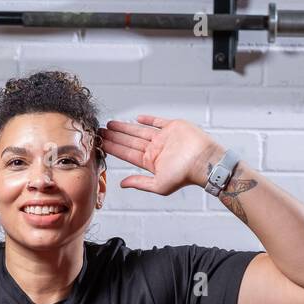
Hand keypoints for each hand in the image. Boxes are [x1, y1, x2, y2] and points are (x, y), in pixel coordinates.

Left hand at [100, 115, 221, 194]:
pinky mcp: (173, 127)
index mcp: (150, 162)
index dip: (113, 148)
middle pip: (130, 141)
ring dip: (125, 127)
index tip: (101, 143)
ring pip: (139, 131)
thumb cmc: (184, 176)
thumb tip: (122, 184)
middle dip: (115, 136)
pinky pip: (158, 121)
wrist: (204, 161)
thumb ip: (139, 183)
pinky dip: (148, 119)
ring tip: (110, 124)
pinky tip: (136, 118)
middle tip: (99, 131)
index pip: (127, 153)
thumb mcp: (158, 185)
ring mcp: (163, 138)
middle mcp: (155, 149)